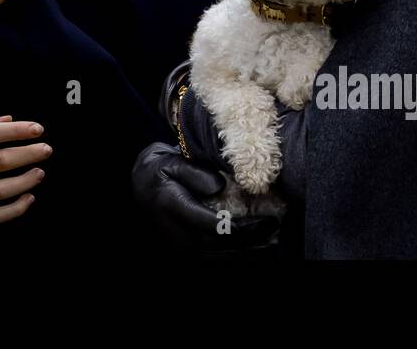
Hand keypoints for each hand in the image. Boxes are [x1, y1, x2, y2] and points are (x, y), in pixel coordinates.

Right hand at [131, 142, 278, 253]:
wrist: (140, 187)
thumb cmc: (160, 170)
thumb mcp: (173, 161)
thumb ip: (196, 172)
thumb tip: (220, 186)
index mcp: (174, 209)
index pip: (216, 226)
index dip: (246, 228)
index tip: (269, 220)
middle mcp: (177, 235)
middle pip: (223, 245)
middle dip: (253, 240)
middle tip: (276, 228)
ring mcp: (181, 248)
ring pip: (221, 256)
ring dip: (248, 250)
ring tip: (271, 240)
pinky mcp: (186, 252)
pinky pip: (215, 257)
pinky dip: (236, 253)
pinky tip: (255, 246)